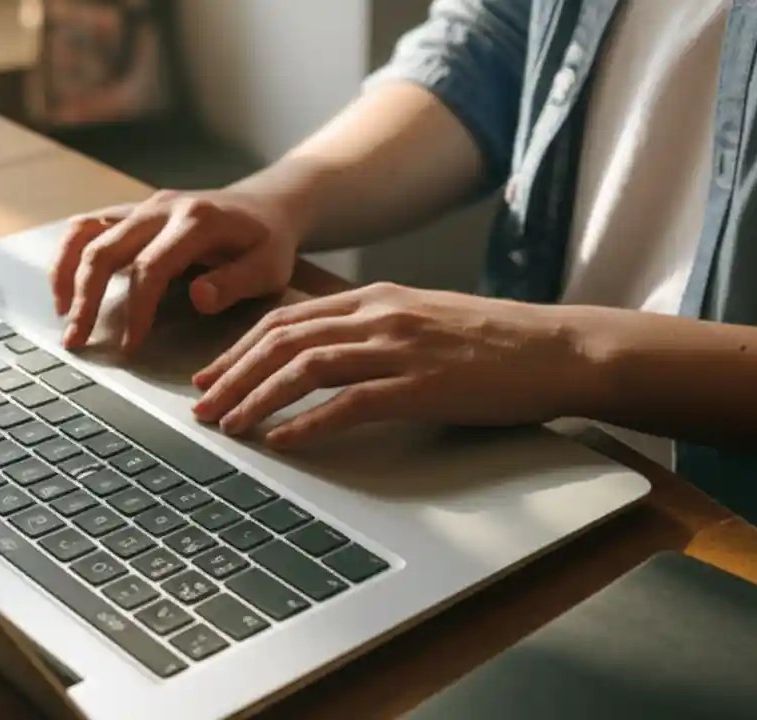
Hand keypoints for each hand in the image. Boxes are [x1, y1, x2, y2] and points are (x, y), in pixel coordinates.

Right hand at [50, 189, 302, 352]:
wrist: (264, 206)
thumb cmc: (267, 243)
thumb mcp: (269, 266)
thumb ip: (235, 282)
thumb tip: (198, 297)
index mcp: (196, 221)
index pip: (150, 268)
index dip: (136, 311)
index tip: (130, 347)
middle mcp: (161, 207)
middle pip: (105, 250)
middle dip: (86, 299)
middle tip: (76, 340)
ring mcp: (141, 206)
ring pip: (85, 233)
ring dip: (66, 275)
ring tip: (63, 316)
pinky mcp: (131, 211)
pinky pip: (86, 227)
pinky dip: (68, 256)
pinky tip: (65, 289)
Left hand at [191, 283, 600, 447]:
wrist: (555, 348)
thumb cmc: (492, 341)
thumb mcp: (422, 318)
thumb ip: (372, 328)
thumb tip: (322, 350)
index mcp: (376, 297)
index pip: (285, 317)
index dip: (238, 347)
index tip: (209, 374)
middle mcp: (379, 316)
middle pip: (281, 339)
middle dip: (231, 374)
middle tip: (200, 406)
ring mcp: (399, 348)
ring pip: (305, 367)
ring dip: (257, 398)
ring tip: (228, 426)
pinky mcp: (421, 386)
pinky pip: (349, 403)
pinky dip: (308, 423)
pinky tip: (282, 441)